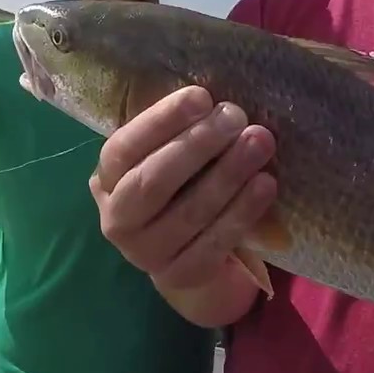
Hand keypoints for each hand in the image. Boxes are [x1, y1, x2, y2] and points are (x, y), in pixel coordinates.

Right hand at [90, 84, 276, 290]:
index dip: (161, 121)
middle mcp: (116, 217)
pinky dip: (241, 211)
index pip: (123, 147)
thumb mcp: (171, 157)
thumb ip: (181, 132)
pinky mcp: (180, 276)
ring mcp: (145, 253)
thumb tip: (214, 96)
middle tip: (236, 116)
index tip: (201, 96)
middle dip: (196, 145)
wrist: (195, 257)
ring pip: (187, 212)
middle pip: (152, 181)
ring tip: (260, 142)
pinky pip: (214, 243)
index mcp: (108, 178)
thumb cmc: (184, 189)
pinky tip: (265, 185)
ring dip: (227, 174)